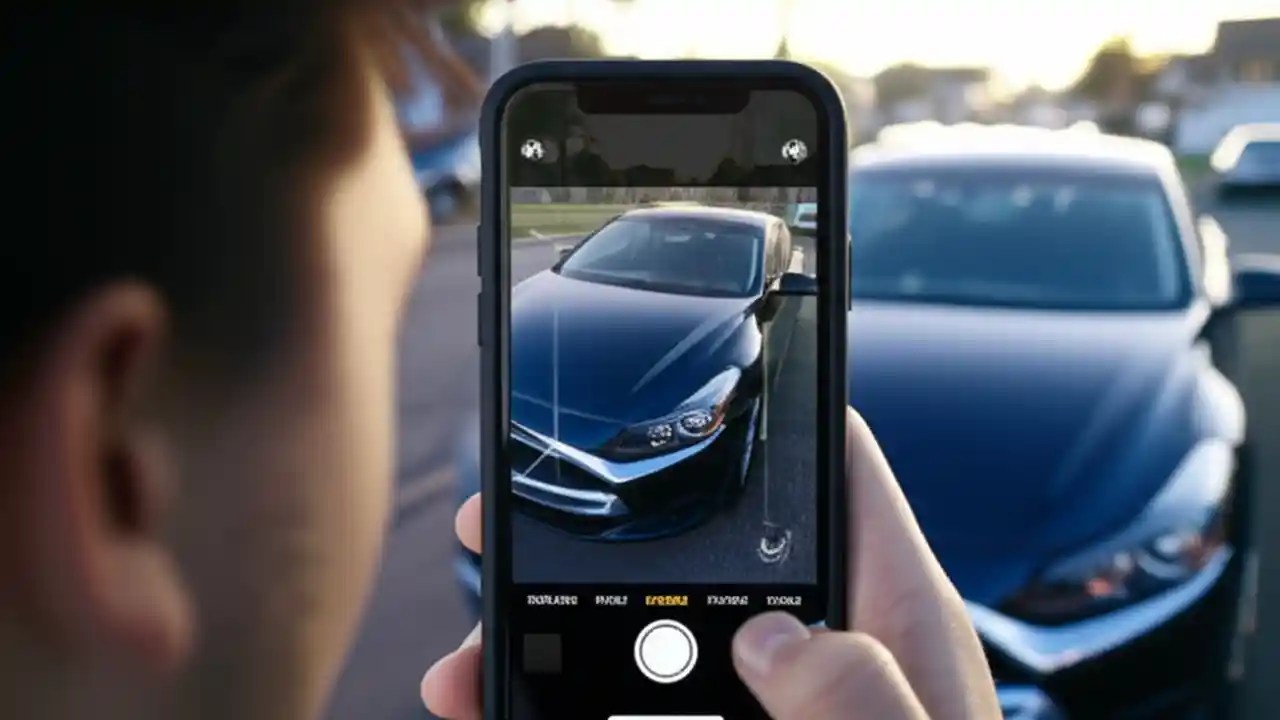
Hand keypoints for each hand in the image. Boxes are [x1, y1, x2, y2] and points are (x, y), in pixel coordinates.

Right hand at [421, 407, 1001, 718]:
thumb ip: (864, 698)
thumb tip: (772, 639)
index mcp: (889, 618)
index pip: (835, 470)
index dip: (761, 411)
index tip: (663, 388)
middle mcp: (826, 649)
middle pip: (706, 554)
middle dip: (600, 538)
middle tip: (505, 529)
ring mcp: (770, 704)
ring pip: (648, 646)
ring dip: (557, 641)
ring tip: (475, 663)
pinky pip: (632, 714)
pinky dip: (565, 716)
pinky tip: (503, 715)